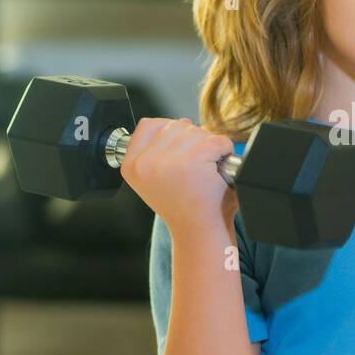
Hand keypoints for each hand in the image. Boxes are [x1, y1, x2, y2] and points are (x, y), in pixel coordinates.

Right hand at [120, 117, 238, 234]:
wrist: (200, 231)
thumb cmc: (185, 204)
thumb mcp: (155, 176)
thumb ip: (158, 148)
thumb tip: (180, 123)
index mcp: (131, 165)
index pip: (148, 125)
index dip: (170, 134)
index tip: (178, 154)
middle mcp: (144, 163)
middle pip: (175, 125)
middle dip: (192, 141)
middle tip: (195, 169)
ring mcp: (167, 162)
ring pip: (196, 131)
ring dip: (208, 146)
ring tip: (204, 172)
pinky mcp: (192, 162)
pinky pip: (216, 140)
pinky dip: (224, 151)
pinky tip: (218, 170)